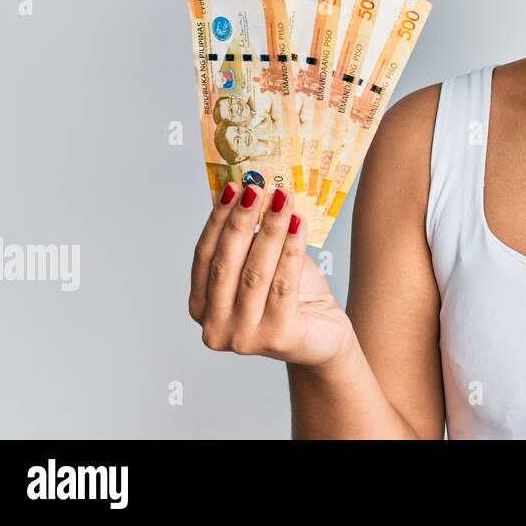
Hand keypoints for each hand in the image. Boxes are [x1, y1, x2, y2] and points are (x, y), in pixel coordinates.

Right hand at [190, 183, 354, 369]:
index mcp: (201, 307)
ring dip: (269, 230)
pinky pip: (284, 285)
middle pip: (226, 264)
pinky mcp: (277, 338)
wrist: (323, 334)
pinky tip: (297, 224)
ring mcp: (244, 338)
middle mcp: (215, 327)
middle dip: (241, 220)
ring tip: (282, 198)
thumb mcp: (262, 264)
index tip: (231, 187)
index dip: (217, 220)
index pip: (204, 256)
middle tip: (256, 187)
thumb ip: (247, 240)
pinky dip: (291, 250)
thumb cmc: (290, 298)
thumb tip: (246, 192)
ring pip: (256, 273)